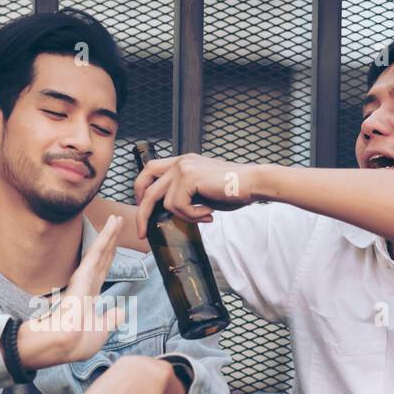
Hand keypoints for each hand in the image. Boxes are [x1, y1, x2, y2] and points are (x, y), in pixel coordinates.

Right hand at [15, 214, 127, 369]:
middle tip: (116, 221)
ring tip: (116, 218)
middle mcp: (87, 284)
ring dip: (109, 233)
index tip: (114, 243)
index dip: (109, 256)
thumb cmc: (78, 342)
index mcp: (89, 296)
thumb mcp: (101, 330)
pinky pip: (97, 252)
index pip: (102, 272)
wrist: (66, 344)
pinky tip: (111, 225)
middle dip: (110, 240)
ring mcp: (84, 278)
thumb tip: (121, 310)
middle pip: (102, 257)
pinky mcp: (83, 275)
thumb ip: (111, 318)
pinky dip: (105, 238)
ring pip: (100, 250)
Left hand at [133, 153, 260, 239]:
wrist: (252, 183)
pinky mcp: (189, 178)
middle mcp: (180, 162)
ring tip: (204, 216)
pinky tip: (208, 213)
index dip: (142, 190)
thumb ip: (185, 195)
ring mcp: (183, 168)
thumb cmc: (232, 190)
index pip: (150, 170)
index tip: (142, 208)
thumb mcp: (201, 192)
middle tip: (141, 232)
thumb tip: (167, 211)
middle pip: (145, 183)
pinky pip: (178, 206)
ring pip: (164, 201)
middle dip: (141, 210)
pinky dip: (193, 215)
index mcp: (182, 162)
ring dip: (184, 215)